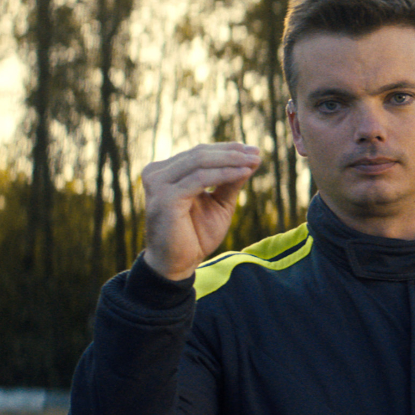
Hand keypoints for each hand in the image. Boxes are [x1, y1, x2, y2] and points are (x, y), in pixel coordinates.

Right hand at [141, 143, 260, 280]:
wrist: (179, 265)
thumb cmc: (196, 235)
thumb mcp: (219, 203)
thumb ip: (231, 181)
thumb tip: (252, 157)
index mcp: (166, 172)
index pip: (199, 153)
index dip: (228, 149)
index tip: (254, 150)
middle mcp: (157, 174)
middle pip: (200, 154)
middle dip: (232, 153)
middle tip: (257, 153)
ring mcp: (158, 184)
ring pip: (200, 162)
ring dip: (231, 160)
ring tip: (254, 161)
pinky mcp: (165, 197)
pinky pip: (200, 179)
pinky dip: (225, 174)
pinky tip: (244, 173)